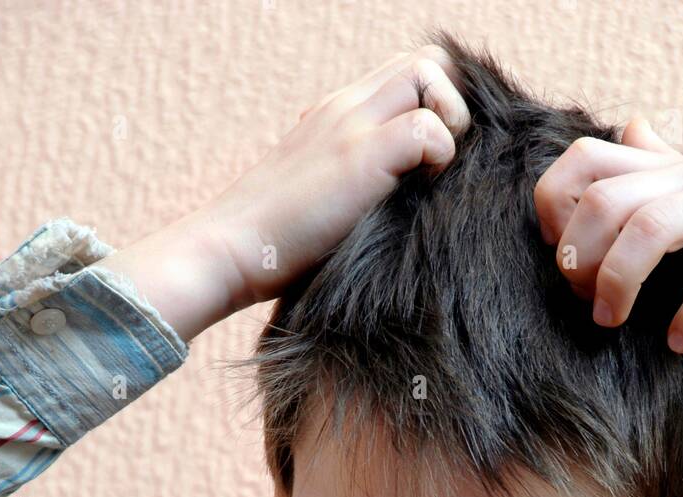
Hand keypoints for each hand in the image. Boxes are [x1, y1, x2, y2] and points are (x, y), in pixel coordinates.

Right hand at [199, 44, 470, 309]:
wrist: (231, 252)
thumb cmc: (276, 241)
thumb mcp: (319, 192)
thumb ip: (354, 176)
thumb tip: (399, 198)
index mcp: (337, 113)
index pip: (406, 71)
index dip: (435, 103)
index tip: (432, 160)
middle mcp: (345, 106)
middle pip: (426, 58)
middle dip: (451, 102)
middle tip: (439, 164)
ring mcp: (351, 125)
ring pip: (429, 70)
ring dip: (449, 120)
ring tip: (430, 175)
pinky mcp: (360, 156)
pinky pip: (427, 126)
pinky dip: (439, 157)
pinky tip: (419, 194)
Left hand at [533, 120, 682, 351]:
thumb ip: (665, 162)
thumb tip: (627, 131)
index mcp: (670, 169)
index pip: (584, 159)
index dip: (554, 205)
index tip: (562, 254)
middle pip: (604, 199)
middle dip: (579, 256)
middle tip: (585, 301)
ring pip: (649, 229)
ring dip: (618, 282)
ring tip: (613, 322)